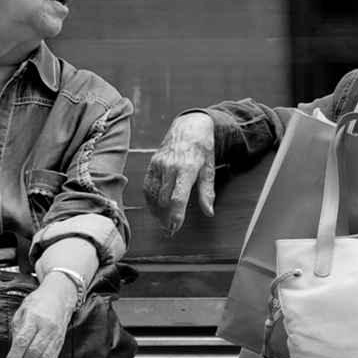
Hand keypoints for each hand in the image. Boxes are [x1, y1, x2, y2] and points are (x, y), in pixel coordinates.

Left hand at [5, 275, 77, 357]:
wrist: (60, 297)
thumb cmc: (38, 303)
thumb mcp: (22, 311)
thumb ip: (17, 330)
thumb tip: (13, 351)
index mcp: (34, 317)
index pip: (23, 341)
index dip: (14, 357)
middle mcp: (47, 328)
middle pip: (34, 353)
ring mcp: (56, 336)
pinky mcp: (60, 342)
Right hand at [142, 113, 215, 234]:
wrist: (189, 126)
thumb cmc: (202, 148)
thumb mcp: (210, 169)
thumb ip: (207, 192)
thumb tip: (209, 212)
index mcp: (186, 168)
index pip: (177, 197)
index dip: (175, 215)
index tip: (175, 228)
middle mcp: (169, 166)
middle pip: (163, 199)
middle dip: (165, 218)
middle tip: (170, 230)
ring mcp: (158, 165)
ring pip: (153, 195)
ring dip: (156, 212)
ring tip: (163, 223)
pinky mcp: (152, 164)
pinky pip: (147, 187)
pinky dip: (150, 201)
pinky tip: (155, 209)